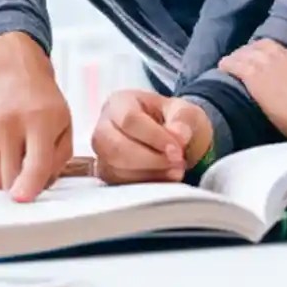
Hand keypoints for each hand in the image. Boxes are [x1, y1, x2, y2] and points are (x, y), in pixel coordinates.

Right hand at [0, 33, 72, 201]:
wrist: (9, 69)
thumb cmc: (39, 102)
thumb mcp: (63, 124)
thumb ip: (58, 159)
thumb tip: (35, 192)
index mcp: (40, 119)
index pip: (35, 164)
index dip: (29, 188)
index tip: (22, 200)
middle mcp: (7, 120)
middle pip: (8, 178)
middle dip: (17, 187)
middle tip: (23, 176)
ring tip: (7, 164)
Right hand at [91, 90, 210, 183]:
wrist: (170, 139)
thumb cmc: (172, 120)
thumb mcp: (184, 111)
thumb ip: (182, 119)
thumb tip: (178, 136)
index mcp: (119, 102)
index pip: (129, 120)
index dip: (154, 137)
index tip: (178, 149)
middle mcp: (103, 126)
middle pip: (116, 146)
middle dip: (151, 159)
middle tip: (178, 163)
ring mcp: (101, 152)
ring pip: (115, 167)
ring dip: (150, 174)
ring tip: (175, 170)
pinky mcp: (106, 173)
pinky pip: (119, 183)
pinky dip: (145, 184)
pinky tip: (164, 179)